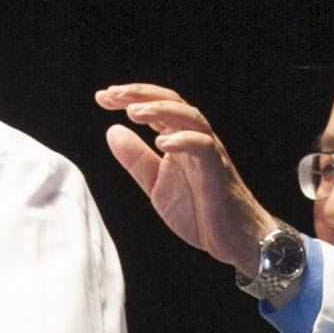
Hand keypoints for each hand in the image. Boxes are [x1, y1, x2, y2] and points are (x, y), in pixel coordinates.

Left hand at [94, 81, 281, 275]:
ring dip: (160, 111)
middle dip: (141, 95)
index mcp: (179, 139)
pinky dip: (184, 141)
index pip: (155, 107)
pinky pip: (204, 147)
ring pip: (188, 117)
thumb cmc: (199, 210)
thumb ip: (136, 159)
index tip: (102, 97)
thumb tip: (112, 131)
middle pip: (171, 102)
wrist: (231, 238)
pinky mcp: (218, 170)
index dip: (129, 98)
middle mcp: (194, 138)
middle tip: (112, 95)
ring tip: (133, 112)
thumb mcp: (155, 184)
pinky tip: (162, 142)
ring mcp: (208, 151)